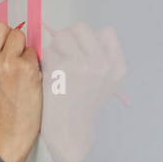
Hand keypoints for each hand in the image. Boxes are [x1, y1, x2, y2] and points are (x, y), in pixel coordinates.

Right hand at [0, 20, 41, 161]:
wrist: (6, 136)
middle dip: (5, 38)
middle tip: (7, 59)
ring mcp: (4, 64)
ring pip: (18, 34)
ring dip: (21, 49)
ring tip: (17, 70)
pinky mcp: (25, 68)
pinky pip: (32, 51)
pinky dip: (32, 63)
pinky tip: (26, 79)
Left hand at [42, 22, 125, 161]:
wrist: (70, 133)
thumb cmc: (82, 106)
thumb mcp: (104, 83)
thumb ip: (100, 58)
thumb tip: (77, 33)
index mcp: (116, 66)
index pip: (106, 32)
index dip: (90, 41)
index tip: (83, 55)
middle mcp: (103, 63)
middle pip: (81, 28)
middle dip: (70, 38)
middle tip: (65, 58)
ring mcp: (83, 64)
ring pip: (62, 35)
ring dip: (55, 48)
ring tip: (57, 68)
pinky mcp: (62, 68)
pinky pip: (48, 50)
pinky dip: (46, 61)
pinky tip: (50, 76)